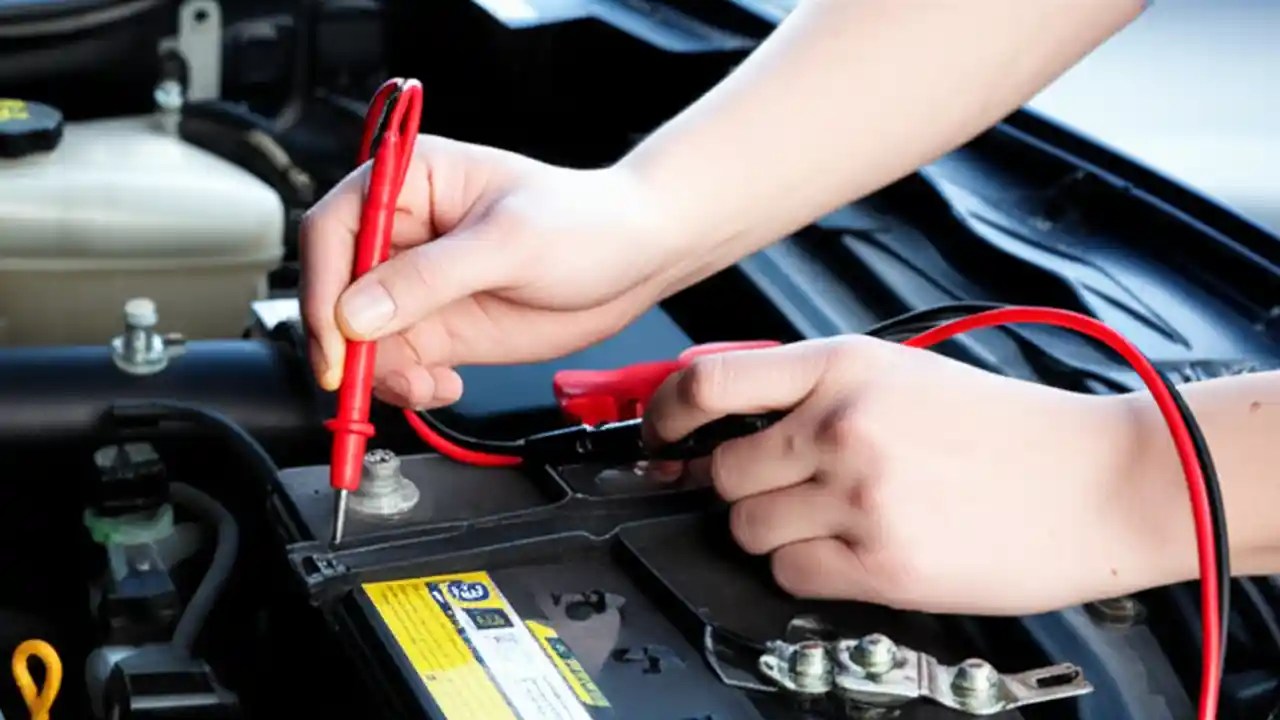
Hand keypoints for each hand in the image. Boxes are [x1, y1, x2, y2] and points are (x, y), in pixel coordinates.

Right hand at [300, 135, 690, 406]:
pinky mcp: (439, 327)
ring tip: (427, 384)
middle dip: (345, 342)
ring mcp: (418, 285)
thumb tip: (357, 312)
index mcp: (410, 182)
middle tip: (364, 380)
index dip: (323, 284)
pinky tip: (443, 386)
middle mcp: (405, 233)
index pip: (335, 229)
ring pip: (361, 337)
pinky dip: (407, 386)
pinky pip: (396, 363)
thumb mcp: (510, 243)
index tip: (337, 337)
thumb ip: (431, 278)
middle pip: (335, 289)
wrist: (637, 258)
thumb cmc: (586, 222)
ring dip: (380, 373)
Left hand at [642, 336, 1192, 614]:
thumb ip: (817, 390)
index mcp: (846, 364)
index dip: (665, 415)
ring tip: (833, 522)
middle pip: (723, 472)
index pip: (709, 380)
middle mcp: (842, 422)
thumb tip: (732, 422)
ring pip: (749, 529)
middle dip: (740, 490)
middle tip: (781, 492)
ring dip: (774, 533)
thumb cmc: (1011, 430)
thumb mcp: (906, 375)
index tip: (659, 437)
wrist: (1102, 480)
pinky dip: (809, 571)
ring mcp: (859, 494)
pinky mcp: (881, 562)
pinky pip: (791, 574)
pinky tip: (857, 552)